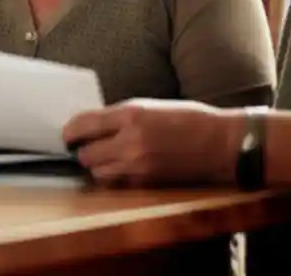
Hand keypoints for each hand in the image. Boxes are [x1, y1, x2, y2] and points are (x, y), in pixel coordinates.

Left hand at [62, 98, 243, 186]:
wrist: (223, 144)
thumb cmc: (191, 120)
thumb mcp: (152, 106)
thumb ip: (122, 116)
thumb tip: (94, 126)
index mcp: (131, 114)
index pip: (84, 124)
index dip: (70, 131)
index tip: (68, 135)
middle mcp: (130, 141)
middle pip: (86, 154)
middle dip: (84, 151)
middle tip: (88, 147)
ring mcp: (138, 166)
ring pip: (98, 173)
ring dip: (98, 167)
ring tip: (108, 159)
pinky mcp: (147, 185)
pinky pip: (117, 185)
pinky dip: (116, 179)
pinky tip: (125, 169)